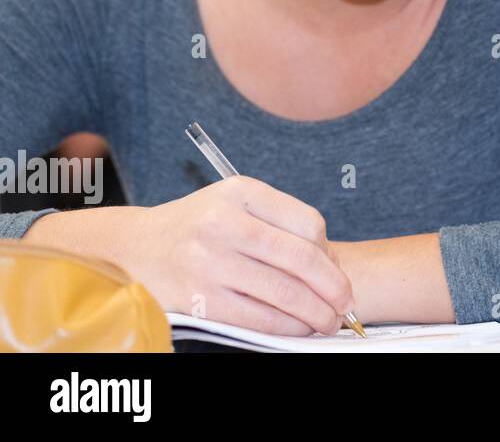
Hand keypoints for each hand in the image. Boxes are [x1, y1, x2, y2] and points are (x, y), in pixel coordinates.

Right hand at [29, 177, 354, 335]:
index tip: (336, 269)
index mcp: (240, 192)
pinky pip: (258, 318)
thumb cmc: (196, 226)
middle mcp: (224, 223)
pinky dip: (287, 327)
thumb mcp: (234, 203)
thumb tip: (331, 261)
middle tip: (347, 304)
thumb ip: (278, 222)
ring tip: (329, 321)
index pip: (307, 222)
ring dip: (316, 313)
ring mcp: (209, 262)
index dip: (330, 252)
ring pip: (284, 292)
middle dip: (334, 287)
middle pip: (301, 259)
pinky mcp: (198, 299)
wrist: (130, 249)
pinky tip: (298, 328)